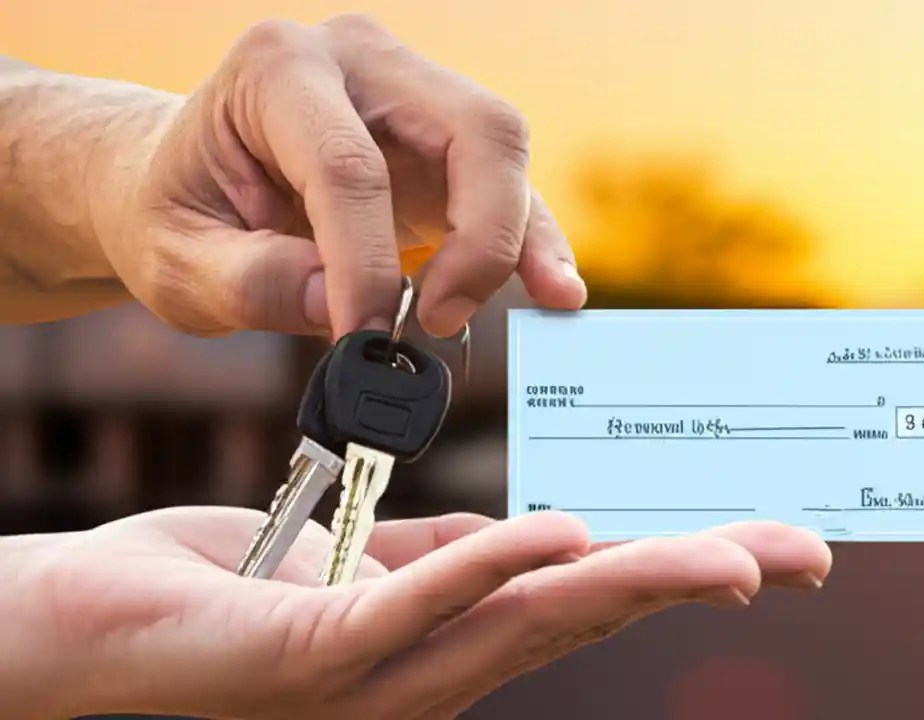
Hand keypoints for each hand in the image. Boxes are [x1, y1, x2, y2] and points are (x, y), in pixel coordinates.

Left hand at [1, 508, 829, 718]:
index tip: (769, 548)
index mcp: (449, 642)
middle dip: (698, 583)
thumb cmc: (227, 592)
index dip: (681, 572)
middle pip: (584, 619)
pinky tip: (560, 536)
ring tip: (727, 559)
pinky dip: (488, 571)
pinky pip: (409, 612)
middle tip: (799, 556)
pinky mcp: (308, 660)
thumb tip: (535, 538)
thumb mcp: (357, 566)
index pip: (584, 601)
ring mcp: (375, 679)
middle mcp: (430, 677)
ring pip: (524, 626)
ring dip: (631, 583)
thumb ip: (440, 558)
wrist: (87, 628)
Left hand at [100, 14, 585, 338]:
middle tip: (439, 316)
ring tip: (532, 304)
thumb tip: (341, 309)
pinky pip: (509, 186)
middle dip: (479, 234)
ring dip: (514, 237)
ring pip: (503, 150)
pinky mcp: (444, 142)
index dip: (367, 262)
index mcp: (278, 69)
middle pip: (470, 130)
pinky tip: (556, 288)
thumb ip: (251, 282)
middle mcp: (360, 62)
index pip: (349, 164)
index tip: (365, 339)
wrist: (188, 185)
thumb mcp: (178, 260)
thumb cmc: (181, 213)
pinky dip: (533, 240)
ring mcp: (413, 94)